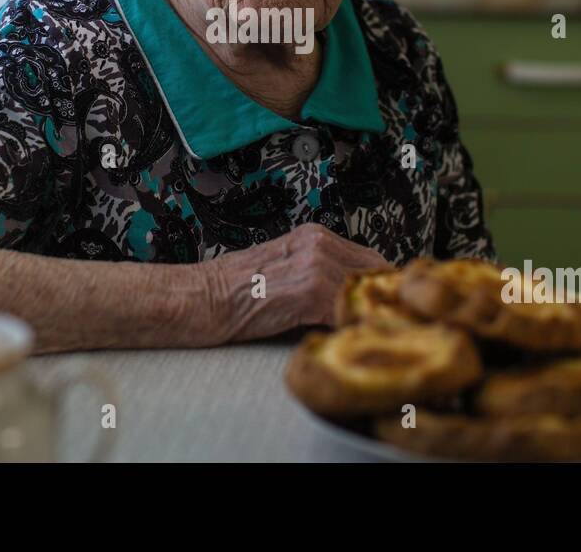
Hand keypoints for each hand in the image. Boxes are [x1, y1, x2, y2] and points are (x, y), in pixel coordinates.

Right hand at [203, 223, 390, 343]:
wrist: (195, 299)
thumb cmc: (230, 294)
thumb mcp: (282, 274)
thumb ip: (318, 278)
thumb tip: (351, 303)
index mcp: (313, 237)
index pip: (371, 260)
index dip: (381, 289)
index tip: (384, 311)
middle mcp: (318, 244)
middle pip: (376, 275)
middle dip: (381, 303)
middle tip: (382, 329)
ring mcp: (315, 264)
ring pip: (366, 294)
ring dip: (368, 318)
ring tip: (365, 340)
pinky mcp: (308, 290)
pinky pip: (348, 312)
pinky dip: (350, 329)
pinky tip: (344, 343)